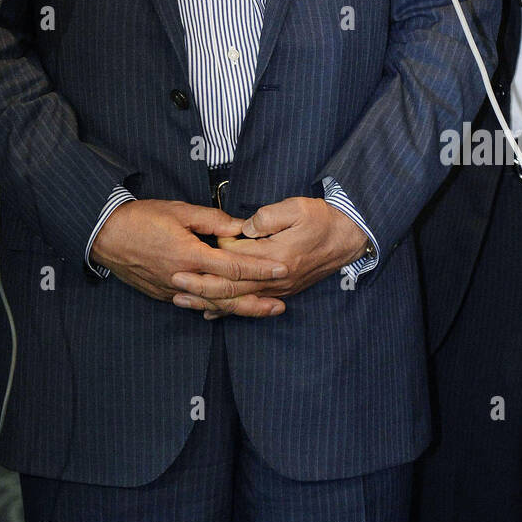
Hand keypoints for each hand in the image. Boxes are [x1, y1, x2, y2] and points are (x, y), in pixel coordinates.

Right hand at [90, 199, 288, 316]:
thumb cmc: (142, 217)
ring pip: (212, 305)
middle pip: (227, 296)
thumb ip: (212, 220)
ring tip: (263, 310)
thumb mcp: (179, 211)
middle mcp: (184, 278)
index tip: (282, 269)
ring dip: (239, 309)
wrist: (106, 234)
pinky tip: (229, 309)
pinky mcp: (163, 294)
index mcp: (190, 255)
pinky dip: (214, 308)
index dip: (260, 269)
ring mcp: (172, 290)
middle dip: (257, 301)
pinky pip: (194, 305)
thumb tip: (241, 227)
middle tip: (281, 304)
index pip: (233, 267)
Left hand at [170, 197, 366, 318]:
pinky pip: (250, 305)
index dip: (212, 255)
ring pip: (238, 301)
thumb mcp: (297, 208)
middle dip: (200, 286)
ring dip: (208, 302)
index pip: (236, 259)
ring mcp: (278, 289)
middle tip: (173, 282)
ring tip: (181, 300)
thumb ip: (268, 217)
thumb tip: (245, 228)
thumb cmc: (322, 219)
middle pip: (231, 287)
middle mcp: (276, 279)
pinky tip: (209, 313)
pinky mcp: (280, 291)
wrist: (348, 238)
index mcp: (276, 256)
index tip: (189, 252)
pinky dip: (228, 310)